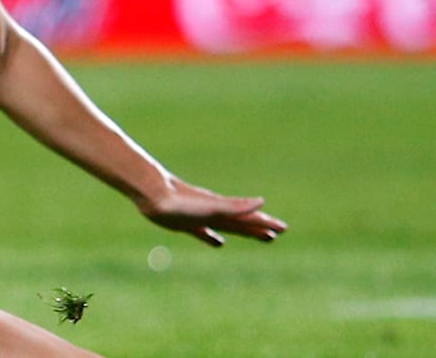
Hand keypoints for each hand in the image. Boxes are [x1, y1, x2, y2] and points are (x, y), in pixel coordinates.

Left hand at [137, 176, 286, 246]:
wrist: (153, 193)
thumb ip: (236, 206)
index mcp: (223, 211)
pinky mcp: (186, 224)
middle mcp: (214, 213)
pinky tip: (218, 242)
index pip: (249, 218)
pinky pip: (204, 233)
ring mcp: (201, 218)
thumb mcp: (213, 206)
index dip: (265, 223)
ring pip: (227, 227)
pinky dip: (214, 238)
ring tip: (255, 237)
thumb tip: (262, 201)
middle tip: (276, 235)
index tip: (283, 228)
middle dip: (259, 229)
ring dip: (243, 232)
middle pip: (242, 223)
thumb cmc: (182, 201)